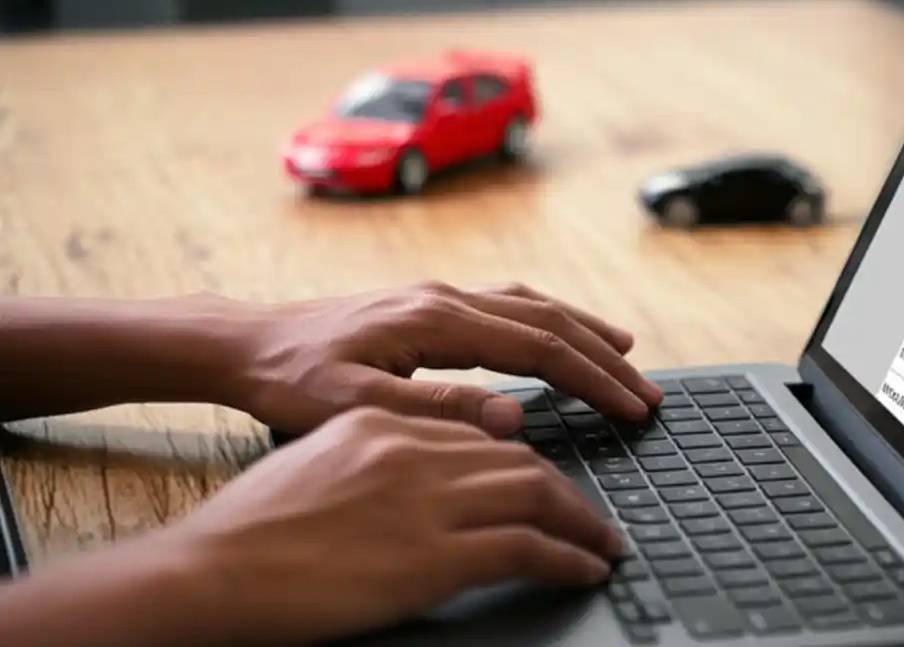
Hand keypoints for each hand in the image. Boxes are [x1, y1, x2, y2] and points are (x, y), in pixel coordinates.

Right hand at [168, 407, 622, 644]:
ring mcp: (426, 499)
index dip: (529, 456)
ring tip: (604, 542)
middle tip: (599, 512)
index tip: (552, 476)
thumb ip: (382, 454)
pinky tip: (587, 569)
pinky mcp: (434, 554)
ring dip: (583, 521)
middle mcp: (413, 448)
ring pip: (537, 492)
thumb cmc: (250, 527)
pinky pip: (527, 548)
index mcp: (385, 422)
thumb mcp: (320, 462)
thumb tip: (429, 468)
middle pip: (522, 456)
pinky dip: (569, 558)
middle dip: (573, 485)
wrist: (208, 571)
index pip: (481, 431)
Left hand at [235, 282, 662, 434]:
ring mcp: (437, 295)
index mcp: (435, 319)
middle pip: (548, 319)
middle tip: (647, 391)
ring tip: (625, 352)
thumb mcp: (356, 407)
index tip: (632, 406)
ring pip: (531, 303)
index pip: (540, 347)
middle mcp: (444, 297)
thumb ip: (437, 410)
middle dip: (603, 356)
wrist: (246, 344)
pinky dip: (547, 318)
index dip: (594, 379)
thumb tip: (514, 415)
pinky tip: (556, 331)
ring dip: (583, 328)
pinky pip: (506, 304)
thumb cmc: (291, 379)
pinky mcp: (426, 304)